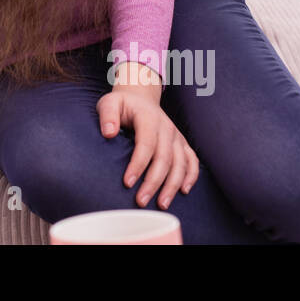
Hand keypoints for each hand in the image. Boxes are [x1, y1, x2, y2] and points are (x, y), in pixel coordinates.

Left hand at [97, 72, 199, 209]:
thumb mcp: (109, 102)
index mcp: (149, 118)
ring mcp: (176, 136)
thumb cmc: (121, 104)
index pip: (146, 144)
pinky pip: (192, 160)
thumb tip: (108, 133)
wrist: (139, 97)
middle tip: (140, 201)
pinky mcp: (181, 143)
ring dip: (172, 185)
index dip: (138, 164)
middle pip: (164, 158)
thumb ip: (107, 115)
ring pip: (180, 163)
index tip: (127, 182)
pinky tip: (184, 191)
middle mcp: (166, 127)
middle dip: (153, 182)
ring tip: (161, 204)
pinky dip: (191, 176)